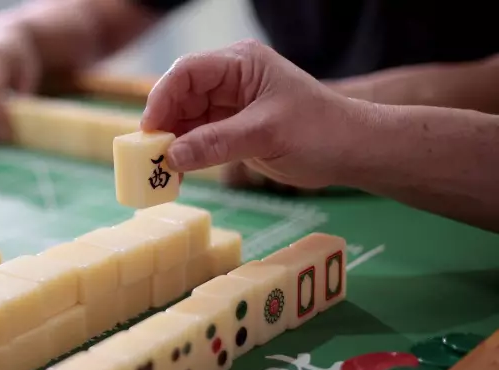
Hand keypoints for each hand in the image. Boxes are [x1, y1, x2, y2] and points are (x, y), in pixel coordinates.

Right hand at [142, 40, 365, 189]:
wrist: (351, 151)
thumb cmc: (319, 131)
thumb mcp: (265, 134)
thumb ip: (216, 143)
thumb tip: (171, 157)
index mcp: (240, 64)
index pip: (187, 72)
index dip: (162, 98)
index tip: (149, 131)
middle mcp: (230, 80)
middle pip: (180, 96)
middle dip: (163, 125)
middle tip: (150, 157)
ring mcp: (230, 105)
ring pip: (185, 120)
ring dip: (172, 144)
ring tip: (160, 171)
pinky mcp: (232, 130)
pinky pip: (198, 139)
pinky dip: (186, 155)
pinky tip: (177, 174)